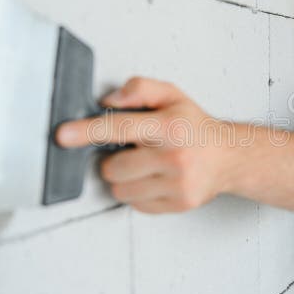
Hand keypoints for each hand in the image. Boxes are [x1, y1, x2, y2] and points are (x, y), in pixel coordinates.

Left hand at [55, 76, 232, 213]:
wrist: (229, 157)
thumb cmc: (195, 126)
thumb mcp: (172, 95)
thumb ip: (140, 88)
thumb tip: (109, 101)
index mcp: (170, 126)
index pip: (121, 127)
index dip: (88, 131)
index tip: (64, 136)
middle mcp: (175, 156)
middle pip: (114, 167)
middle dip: (115, 160)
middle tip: (134, 151)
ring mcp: (178, 184)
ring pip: (121, 190)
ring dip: (125, 179)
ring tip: (146, 166)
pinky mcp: (179, 204)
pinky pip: (137, 205)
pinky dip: (139, 193)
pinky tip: (155, 179)